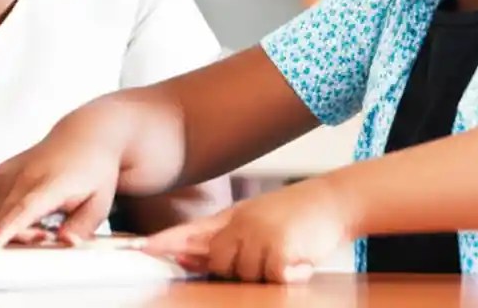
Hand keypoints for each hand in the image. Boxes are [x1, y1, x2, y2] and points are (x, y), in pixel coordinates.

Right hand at [0, 137, 123, 246]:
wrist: (83, 137)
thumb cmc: (93, 171)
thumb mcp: (99, 202)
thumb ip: (82, 226)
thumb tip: (65, 242)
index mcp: (52, 182)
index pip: (26, 208)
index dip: (7, 228)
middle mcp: (26, 174)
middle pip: (5, 217)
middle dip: (19, 236)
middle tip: (46, 235)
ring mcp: (10, 171)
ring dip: (12, 225)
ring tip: (42, 220)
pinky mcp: (0, 172)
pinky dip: (7, 213)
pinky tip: (30, 207)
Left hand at [142, 177, 357, 282]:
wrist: (335, 199)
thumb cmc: (296, 213)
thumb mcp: (253, 217)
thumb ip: (220, 237)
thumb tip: (187, 259)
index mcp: (231, 216)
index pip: (190, 232)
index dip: (166, 242)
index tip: (142, 249)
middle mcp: (240, 223)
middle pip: (219, 264)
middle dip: (239, 268)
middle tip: (269, 253)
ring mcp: (259, 236)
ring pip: (246, 275)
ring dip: (267, 273)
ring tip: (288, 252)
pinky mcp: (279, 250)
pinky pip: (272, 278)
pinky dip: (289, 275)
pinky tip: (299, 262)